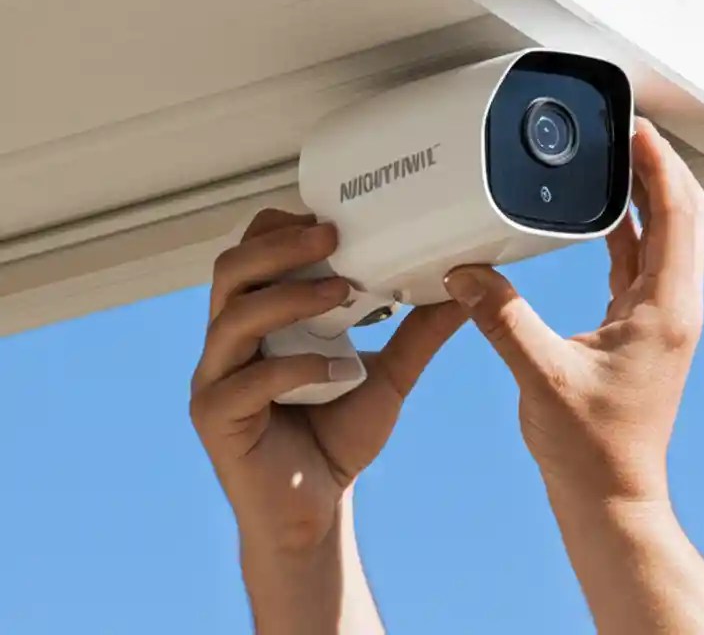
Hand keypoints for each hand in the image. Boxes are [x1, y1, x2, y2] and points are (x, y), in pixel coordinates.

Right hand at [190, 209, 464, 549]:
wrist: (316, 510)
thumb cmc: (338, 435)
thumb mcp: (388, 375)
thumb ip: (417, 332)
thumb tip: (464, 288)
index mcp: (258, 320)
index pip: (251, 253)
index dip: (282, 228)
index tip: (333, 218)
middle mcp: (228, 341)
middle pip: (231, 270)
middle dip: (281, 247)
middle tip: (333, 236)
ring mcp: (215, 378)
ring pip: (233, 316)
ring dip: (291, 298)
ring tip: (344, 293)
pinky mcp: (215, 418)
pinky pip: (248, 379)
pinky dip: (297, 368)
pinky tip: (339, 370)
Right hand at [442, 118, 703, 504]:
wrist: (611, 495)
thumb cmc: (591, 448)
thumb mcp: (540, 375)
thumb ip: (502, 318)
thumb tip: (465, 273)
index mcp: (665, 309)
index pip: (678, 213)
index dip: (659, 163)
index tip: (637, 127)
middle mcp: (674, 308)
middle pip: (684, 215)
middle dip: (659, 166)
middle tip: (628, 129)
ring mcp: (663, 319)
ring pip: (668, 236)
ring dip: (648, 194)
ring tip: (617, 156)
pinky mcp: (645, 330)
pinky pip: (643, 261)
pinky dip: (630, 228)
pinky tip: (604, 213)